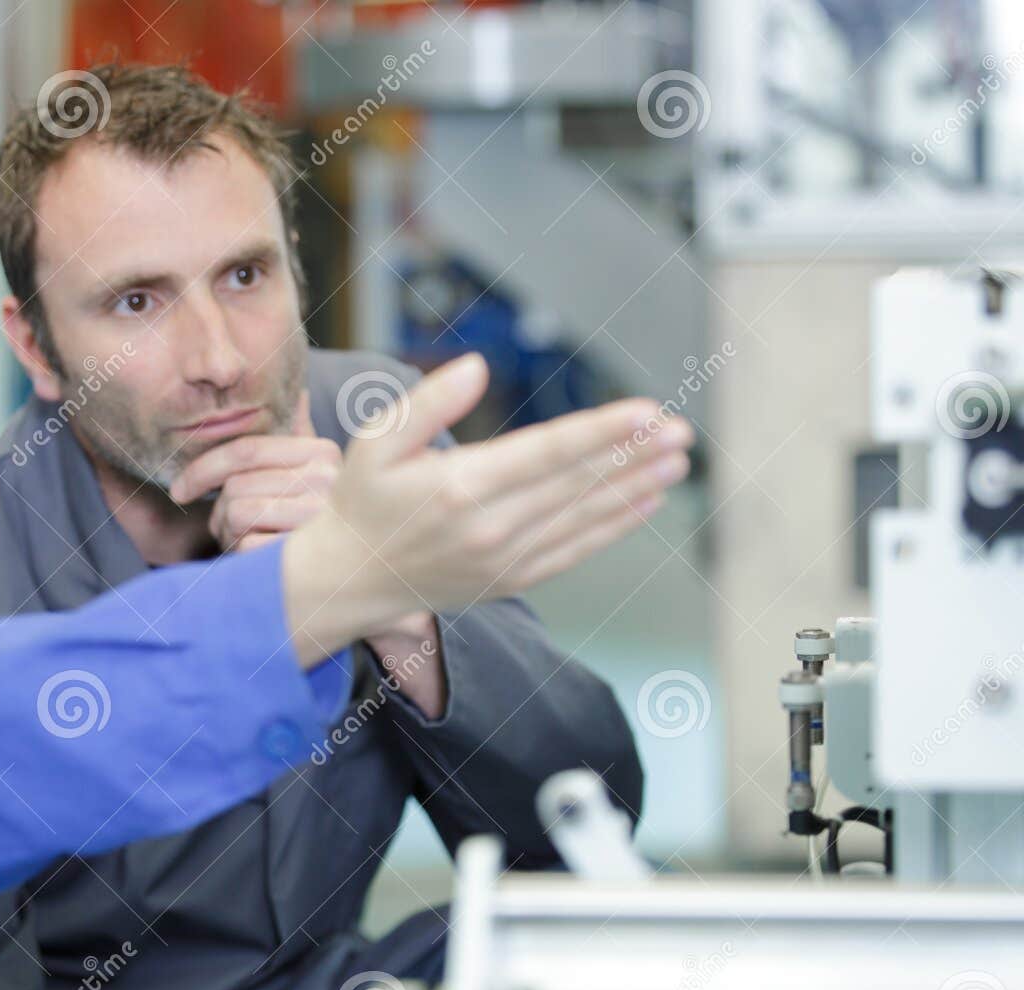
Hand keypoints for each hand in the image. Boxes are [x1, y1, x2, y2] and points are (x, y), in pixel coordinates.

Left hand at [170, 393, 339, 552]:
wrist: (344, 573)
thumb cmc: (313, 517)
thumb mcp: (311, 470)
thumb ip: (299, 433)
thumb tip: (296, 391)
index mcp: (322, 454)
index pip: (246, 450)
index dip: (202, 469)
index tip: (179, 490)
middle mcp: (327, 481)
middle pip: (236, 486)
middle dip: (220, 512)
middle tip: (230, 528)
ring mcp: (320, 517)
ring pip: (238, 513)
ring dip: (230, 534)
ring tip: (247, 540)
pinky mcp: (307, 552)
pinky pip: (248, 547)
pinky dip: (244, 556)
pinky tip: (259, 558)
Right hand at [281, 353, 692, 667]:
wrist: (351, 577)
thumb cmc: (363, 499)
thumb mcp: (374, 440)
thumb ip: (427, 401)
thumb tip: (477, 366)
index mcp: (459, 486)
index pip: (546, 453)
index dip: (601, 431)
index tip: (646, 412)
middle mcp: (490, 527)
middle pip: (577, 484)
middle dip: (634, 455)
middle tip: (682, 430)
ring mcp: (504, 559)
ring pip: (584, 518)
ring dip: (636, 487)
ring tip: (677, 461)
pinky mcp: (511, 580)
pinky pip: (574, 550)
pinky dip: (614, 527)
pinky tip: (645, 502)